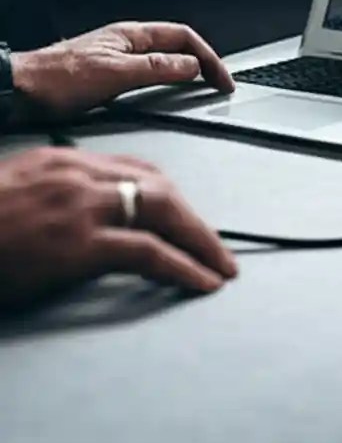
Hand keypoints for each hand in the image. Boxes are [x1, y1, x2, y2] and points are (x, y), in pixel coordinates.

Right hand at [0, 147, 236, 309]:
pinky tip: (201, 281)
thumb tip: (73, 218)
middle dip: (194, 218)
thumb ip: (49, 197)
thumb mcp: (12, 196)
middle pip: (159, 186)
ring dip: (201, 242)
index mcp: (58, 161)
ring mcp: (80, 207)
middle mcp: (75, 175)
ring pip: (165, 213)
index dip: (167, 193)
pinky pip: (152, 253)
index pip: (132, 166)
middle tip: (215, 245)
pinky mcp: (80, 244)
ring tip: (220, 266)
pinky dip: (185, 267)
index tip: (184, 212)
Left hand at [11, 21, 234, 118]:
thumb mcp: (114, 73)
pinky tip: (168, 95)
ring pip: (164, 60)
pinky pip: (150, 74)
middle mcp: (125, 44)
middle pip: (177, 47)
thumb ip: (156, 68)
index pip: (184, 36)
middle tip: (219, 84)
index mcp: (130, 35)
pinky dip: (168, 83)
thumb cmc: (55, 80)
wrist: (19, 91)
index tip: (222, 80)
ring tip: (202, 88)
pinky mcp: (109, 76)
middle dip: (204, 63)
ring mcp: (117, 59)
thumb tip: (191, 66)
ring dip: (187, 73)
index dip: (209, 57)